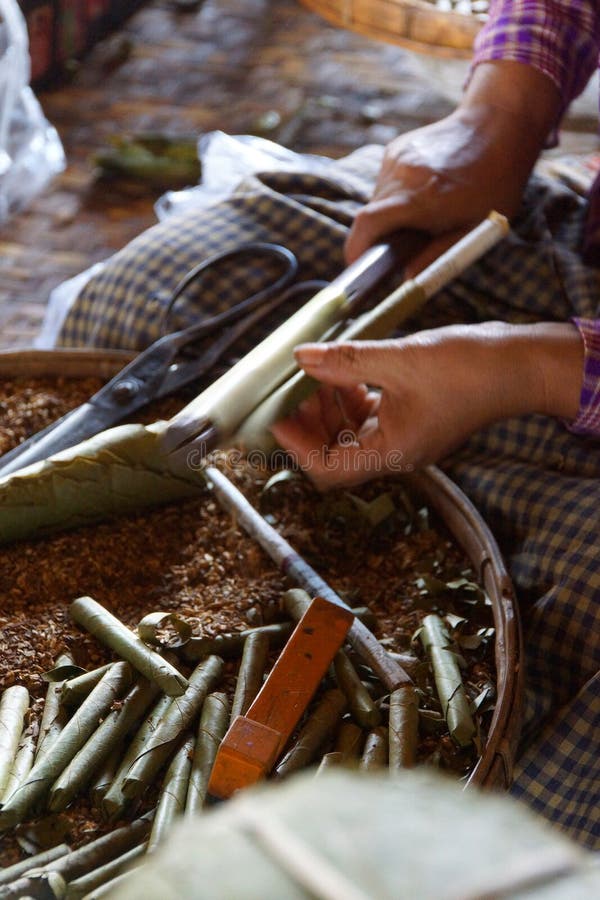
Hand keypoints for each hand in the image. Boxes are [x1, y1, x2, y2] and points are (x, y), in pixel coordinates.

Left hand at [271, 322, 582, 489]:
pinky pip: (367, 415)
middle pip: (333, 452)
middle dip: (307, 422)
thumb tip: (302, 358)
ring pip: (348, 432)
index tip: (275, 415)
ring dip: (327, 404)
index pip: (327, 468)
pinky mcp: (410, 417)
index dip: (295, 445)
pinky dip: (349, 395)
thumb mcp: (400, 360)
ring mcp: (402, 435)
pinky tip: (343, 369)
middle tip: (289, 389)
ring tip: (316, 372)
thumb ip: (346, 361)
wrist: (520, 364)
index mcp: (392, 452)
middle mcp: (395, 452)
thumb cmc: (470, 370)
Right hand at [346, 62, 560, 265]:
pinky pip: (385, 183)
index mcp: (420, 198)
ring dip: (391, 215)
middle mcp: (401, 174)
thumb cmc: (494, 182)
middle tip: (406, 244)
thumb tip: (407, 278)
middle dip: (380, 236)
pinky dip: (397, 195)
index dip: (356, 249)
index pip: (368, 224)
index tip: (358, 267)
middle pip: (370, 216)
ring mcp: (395, 158)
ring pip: (377, 200)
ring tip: (425, 212)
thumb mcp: (475, 229)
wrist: (498, 123)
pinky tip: (425, 190)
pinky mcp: (395, 149)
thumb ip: (438, 256)